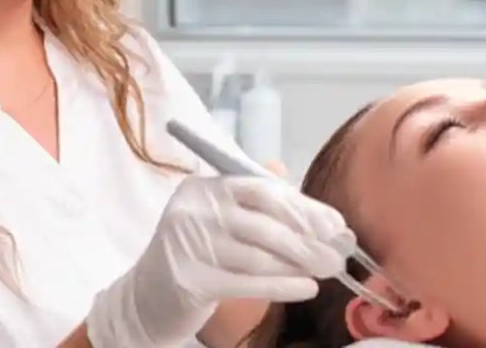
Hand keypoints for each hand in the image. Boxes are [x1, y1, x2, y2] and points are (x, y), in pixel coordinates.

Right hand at [86, 176, 350, 346]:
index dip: (304, 208)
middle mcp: (193, 209)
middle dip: (308, 239)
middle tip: (338, 254)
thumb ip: (259, 202)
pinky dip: (283, 286)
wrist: (146, 298)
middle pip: (265, 222)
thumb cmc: (197, 254)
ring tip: (327, 271)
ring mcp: (189, 244)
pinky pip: (248, 283)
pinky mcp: (191, 280)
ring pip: (259, 255)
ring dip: (300, 265)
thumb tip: (312, 201)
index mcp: (204, 187)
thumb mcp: (221, 218)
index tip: (335, 225)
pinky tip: (306, 288)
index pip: (263, 190)